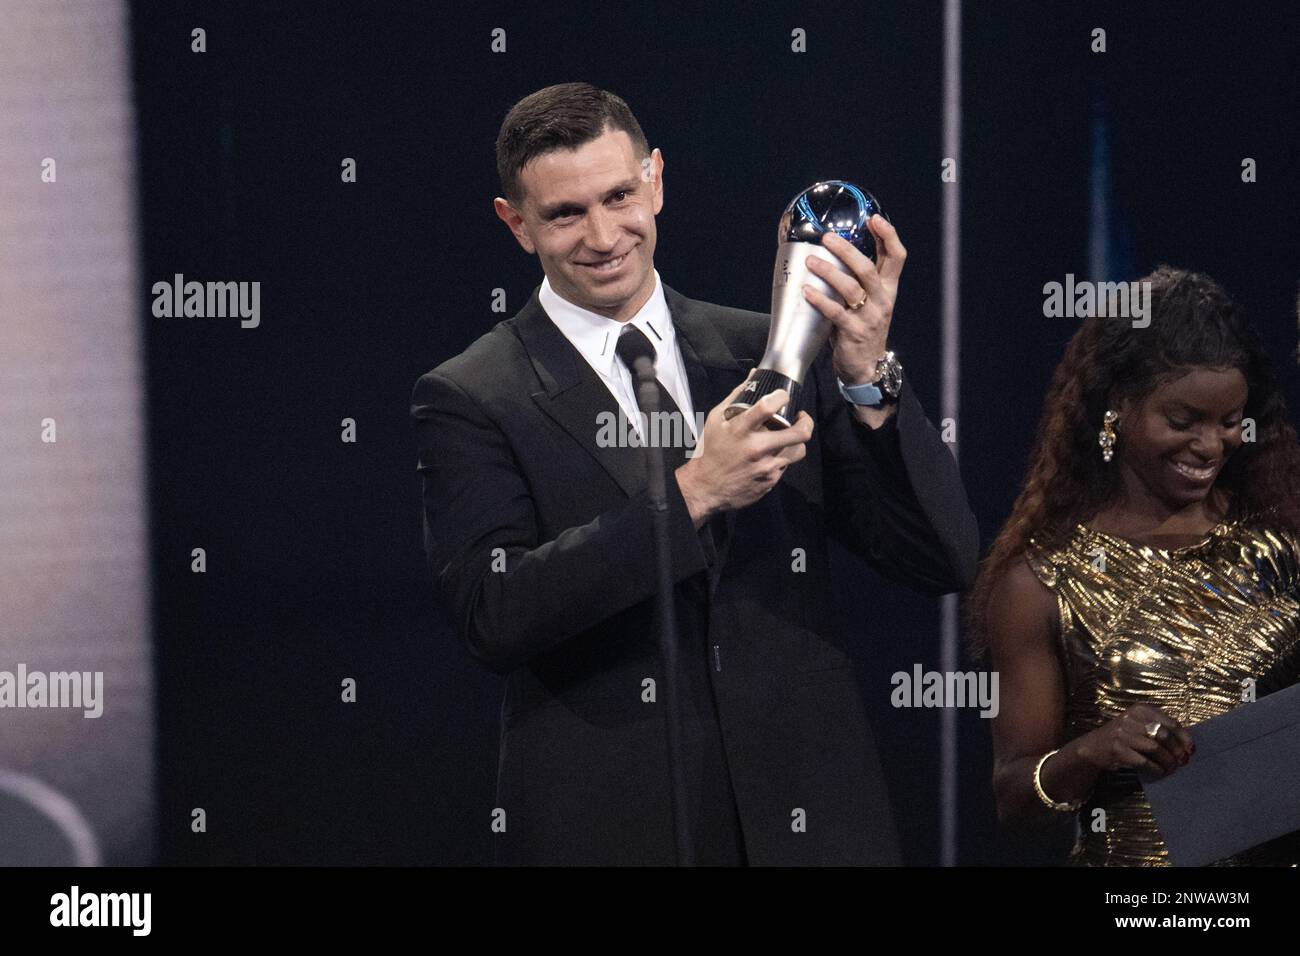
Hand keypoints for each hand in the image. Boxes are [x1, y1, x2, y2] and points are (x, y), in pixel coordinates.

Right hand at [674, 374, 813, 527]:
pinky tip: (770, 455)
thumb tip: (754, 375)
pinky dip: (781, 458)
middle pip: (799, 433)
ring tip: (788, 436)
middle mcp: (757, 448)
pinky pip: (785, 465)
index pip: (768, 406)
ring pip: (798, 450)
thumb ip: (737, 396)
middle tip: (801, 417)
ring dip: (796, 441)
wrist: (705, 487)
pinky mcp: (770, 481)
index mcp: (740, 430)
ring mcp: (766, 467)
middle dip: (806, 421)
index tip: (783, 396)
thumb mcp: (716, 419)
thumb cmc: (710, 450)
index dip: (782, 396)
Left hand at [801, 214, 905, 384]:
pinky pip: (836, 313)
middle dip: (848, 250)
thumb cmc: (861, 328)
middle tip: (827, 238)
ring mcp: (870, 317)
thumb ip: (858, 280)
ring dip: (829, 272)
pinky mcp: (854, 333)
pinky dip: (820, 300)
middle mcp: (882, 300)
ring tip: (811, 261)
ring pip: (852, 288)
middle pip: (869, 269)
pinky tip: (806, 290)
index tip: (874, 219)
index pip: (897, 257)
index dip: (888, 236)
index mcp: (888, 289)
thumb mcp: (869, 302)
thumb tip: (834, 251)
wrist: (866, 368)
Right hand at [1077, 704, 1194, 777]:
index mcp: (1140, 709)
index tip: (1191, 749)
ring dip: (1168, 761)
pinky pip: (1144, 761)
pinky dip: (1156, 768)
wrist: (1094, 746)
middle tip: (1182, 761)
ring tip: (1172, 768)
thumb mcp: (1138, 724)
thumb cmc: (1122, 736)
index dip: (1184, 737)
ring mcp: (1123, 734)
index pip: (1169, 722)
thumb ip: (1159, 728)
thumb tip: (1187, 745)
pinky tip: (1160, 772)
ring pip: (1155, 748)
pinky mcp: (1118, 750)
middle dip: (1177, 751)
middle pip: (1164, 735)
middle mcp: (1131, 719)